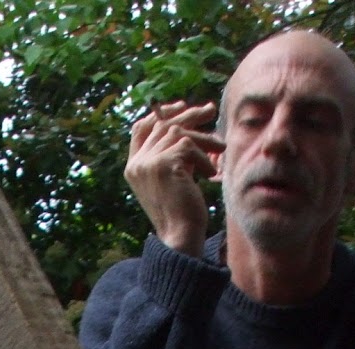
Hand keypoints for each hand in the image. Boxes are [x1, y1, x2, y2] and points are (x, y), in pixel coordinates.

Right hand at [125, 100, 223, 256]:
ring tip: (220, 148)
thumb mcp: (172, 177)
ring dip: (203, 139)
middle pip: (162, 125)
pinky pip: (188, 146)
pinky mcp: (162, 165)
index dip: (161, 114)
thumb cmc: (181, 211)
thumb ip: (170, 153)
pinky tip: (210, 175)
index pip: (141, 128)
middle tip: (209, 110)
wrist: (179, 236)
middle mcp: (136, 164)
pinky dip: (204, 158)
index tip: (182, 107)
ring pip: (178, 133)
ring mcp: (147, 164)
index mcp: (133, 167)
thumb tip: (188, 122)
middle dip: (188, 116)